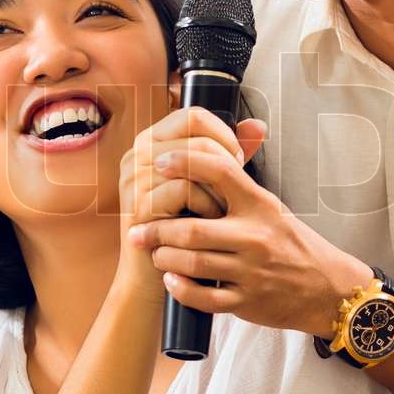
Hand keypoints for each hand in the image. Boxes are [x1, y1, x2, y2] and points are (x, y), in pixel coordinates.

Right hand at [117, 107, 261, 293]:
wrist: (159, 278)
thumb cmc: (186, 231)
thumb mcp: (210, 186)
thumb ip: (228, 155)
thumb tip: (258, 125)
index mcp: (153, 142)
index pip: (193, 116)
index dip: (223, 135)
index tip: (237, 161)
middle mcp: (138, 153)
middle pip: (197, 138)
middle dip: (225, 164)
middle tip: (233, 192)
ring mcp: (135, 178)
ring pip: (193, 161)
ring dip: (217, 189)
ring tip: (221, 211)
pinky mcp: (139, 203)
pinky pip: (185, 189)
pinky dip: (206, 207)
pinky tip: (211, 223)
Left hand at [127, 111, 370, 338]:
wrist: (328, 289)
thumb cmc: (293, 244)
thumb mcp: (272, 209)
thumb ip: (239, 188)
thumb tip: (202, 157)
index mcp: (260, 206)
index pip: (220, 172)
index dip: (185, 164)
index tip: (159, 163)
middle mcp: (255, 237)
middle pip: (193, 230)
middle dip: (157, 230)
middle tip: (138, 230)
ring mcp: (251, 272)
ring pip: (193, 264)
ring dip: (165, 258)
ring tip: (154, 253)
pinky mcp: (247, 302)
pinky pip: (204, 298)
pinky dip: (180, 289)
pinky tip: (170, 280)